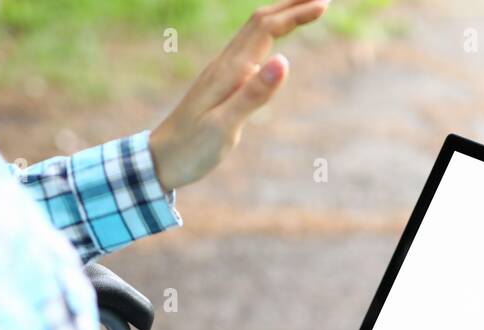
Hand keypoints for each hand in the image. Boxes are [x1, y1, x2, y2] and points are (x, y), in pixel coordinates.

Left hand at [148, 0, 330, 191]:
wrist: (159, 159)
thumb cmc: (192, 149)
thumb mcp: (225, 127)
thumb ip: (254, 95)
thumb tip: (285, 61)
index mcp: (230, 72)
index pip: (267, 29)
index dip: (296, 14)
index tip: (324, 4)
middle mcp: (225, 64)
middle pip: (260, 20)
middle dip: (291, 4)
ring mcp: (221, 72)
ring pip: (253, 31)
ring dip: (280, 14)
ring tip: (304, 7)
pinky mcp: (220, 82)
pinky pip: (248, 47)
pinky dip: (268, 33)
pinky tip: (274, 39)